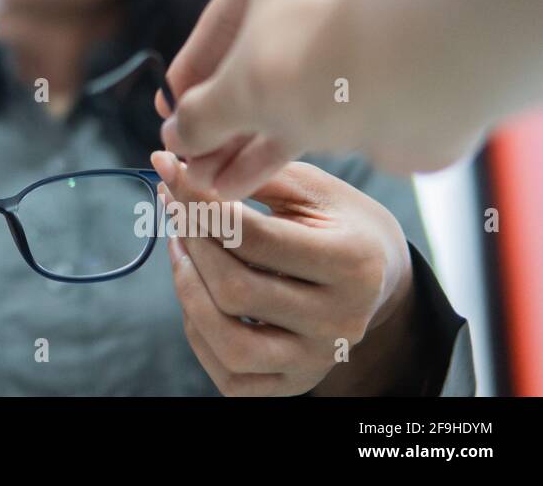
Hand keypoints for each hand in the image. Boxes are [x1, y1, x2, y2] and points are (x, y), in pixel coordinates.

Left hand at [152, 151, 416, 395]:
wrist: (378, 274)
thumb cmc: (335, 220)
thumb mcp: (309, 185)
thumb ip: (250, 174)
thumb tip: (176, 167)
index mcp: (352, 262)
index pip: (254, 237)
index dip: (201, 203)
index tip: (172, 172)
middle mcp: (340, 320)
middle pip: (235, 290)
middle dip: (191, 240)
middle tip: (173, 204)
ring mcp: (318, 359)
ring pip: (228, 341)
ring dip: (187, 289)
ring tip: (179, 246)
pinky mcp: (295, 383)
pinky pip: (229, 374)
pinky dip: (198, 331)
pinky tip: (196, 289)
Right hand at [157, 0, 400, 200]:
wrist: (434, 73)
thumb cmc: (322, 52)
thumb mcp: (236, 88)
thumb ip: (200, 112)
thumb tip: (179, 136)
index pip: (220, 18)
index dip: (189, 75)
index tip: (170, 115)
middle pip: (258, 54)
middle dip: (220, 113)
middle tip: (190, 153)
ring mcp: (369, 25)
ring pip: (293, 85)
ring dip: (248, 137)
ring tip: (210, 180)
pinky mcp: (395, 73)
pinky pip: (326, 109)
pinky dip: (285, 143)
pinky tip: (244, 179)